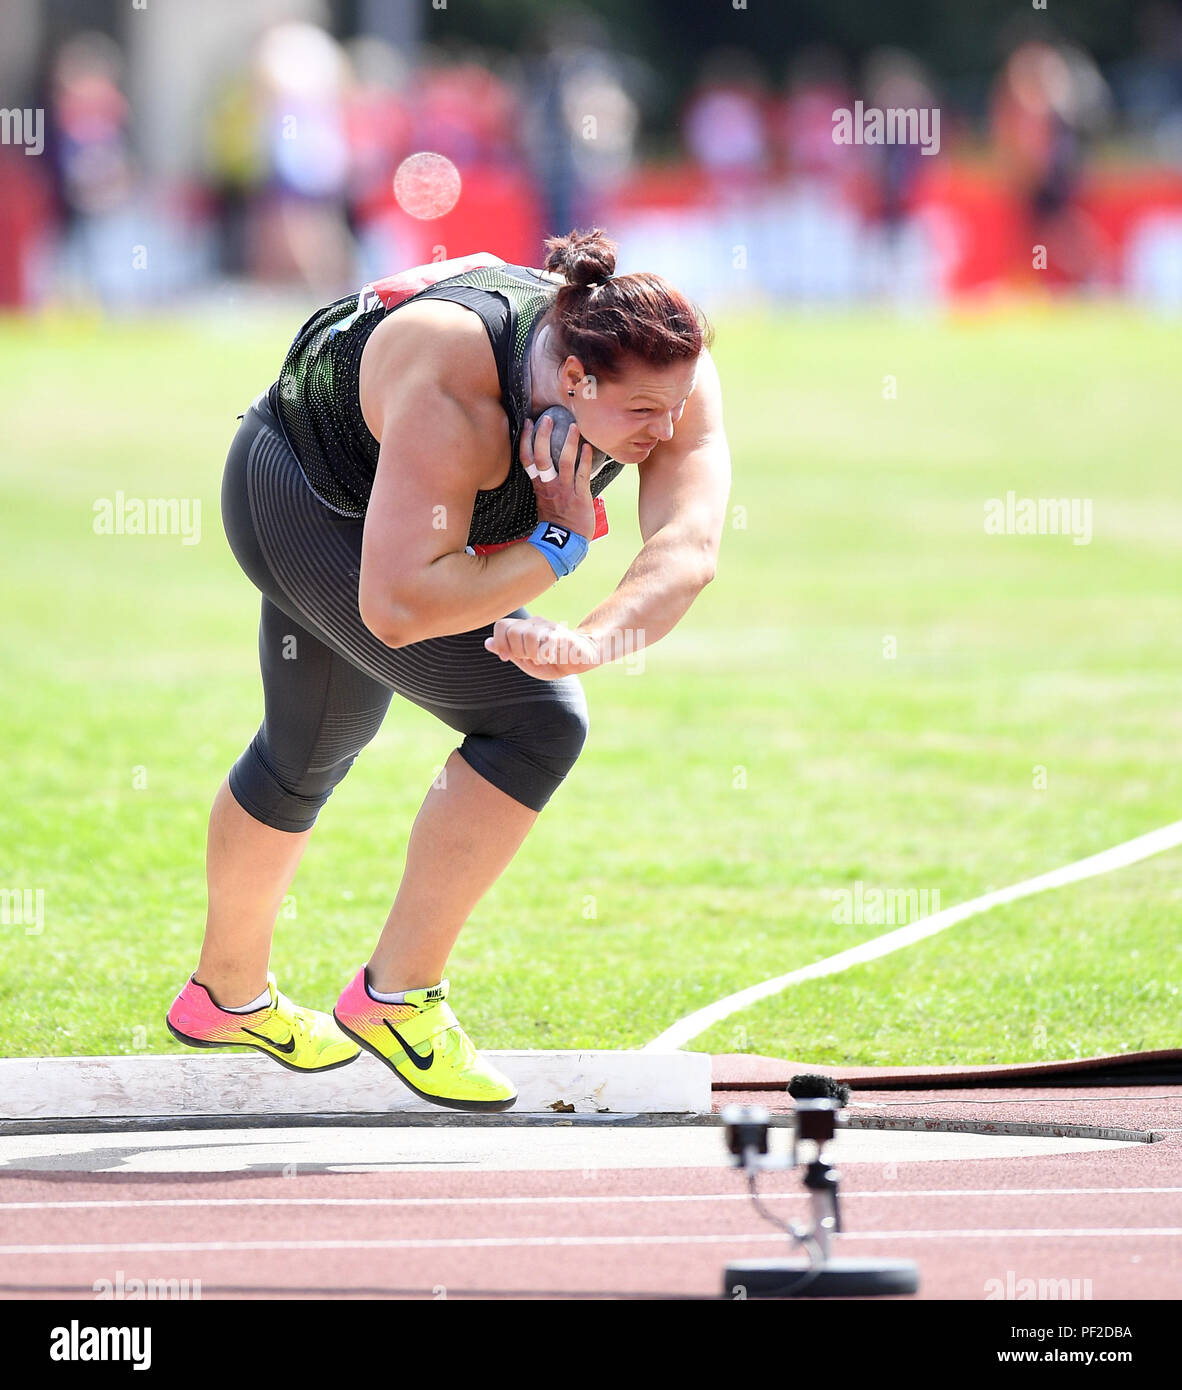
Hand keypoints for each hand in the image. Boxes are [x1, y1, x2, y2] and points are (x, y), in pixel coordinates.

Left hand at [484, 616, 601, 679]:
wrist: (582, 657)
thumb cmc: (553, 659)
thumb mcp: (526, 660)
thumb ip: (507, 651)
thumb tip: (487, 643)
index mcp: (524, 628)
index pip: (501, 625)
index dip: (500, 643)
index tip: (507, 658)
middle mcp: (535, 623)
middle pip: (512, 631)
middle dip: (517, 651)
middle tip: (530, 658)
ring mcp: (548, 627)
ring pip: (528, 636)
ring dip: (532, 654)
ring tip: (541, 658)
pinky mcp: (561, 634)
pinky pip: (545, 642)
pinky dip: (544, 654)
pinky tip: (550, 657)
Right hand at [520, 413, 595, 540]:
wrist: (566, 542)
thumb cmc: (557, 522)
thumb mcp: (545, 502)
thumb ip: (546, 485)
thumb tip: (550, 470)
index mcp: (539, 486)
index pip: (527, 460)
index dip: (526, 440)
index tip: (528, 423)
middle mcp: (549, 486)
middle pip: (541, 457)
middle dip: (542, 435)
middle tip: (547, 418)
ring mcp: (564, 490)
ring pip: (564, 461)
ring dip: (569, 442)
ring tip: (573, 426)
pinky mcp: (580, 495)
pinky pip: (583, 474)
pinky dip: (585, 459)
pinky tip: (588, 447)